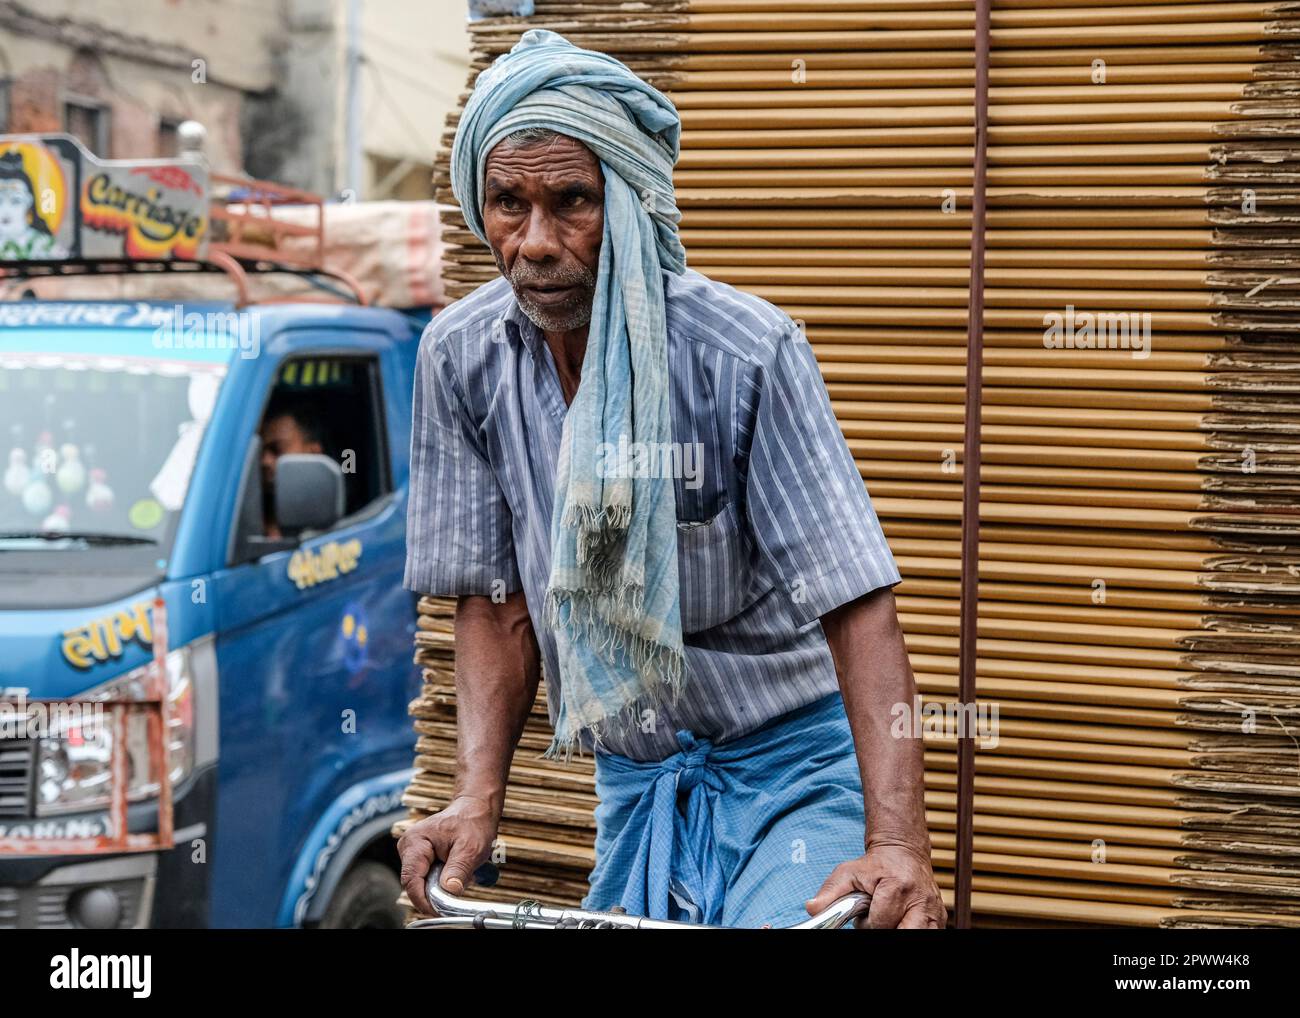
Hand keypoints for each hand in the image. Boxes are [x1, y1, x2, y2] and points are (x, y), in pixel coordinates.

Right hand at [397, 794, 499, 914]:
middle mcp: (409, 847)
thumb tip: (449, 891)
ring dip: (441, 886)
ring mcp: (413, 853)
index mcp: (415, 842)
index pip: (411, 880)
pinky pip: (428, 878)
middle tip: (459, 887)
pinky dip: (443, 880)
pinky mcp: (421, 858)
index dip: (424, 900)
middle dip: (436, 892)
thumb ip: (458, 870)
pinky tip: (456, 870)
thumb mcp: (470, 848)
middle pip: (416, 884)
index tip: (440, 910)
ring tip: (461, 872)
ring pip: (423, 883)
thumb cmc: (472, 822)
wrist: (475, 809)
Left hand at [806, 843, 946, 928]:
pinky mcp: (941, 916)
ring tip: (890, 919)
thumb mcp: (848, 873)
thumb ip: (830, 893)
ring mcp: (934, 909)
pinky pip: (928, 933)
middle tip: (879, 919)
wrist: (903, 852)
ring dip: (901, 931)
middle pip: (904, 932)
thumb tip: (812, 908)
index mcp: (896, 886)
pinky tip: (902, 921)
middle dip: (887, 929)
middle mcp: (920, 899)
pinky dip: (912, 931)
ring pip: (918, 935)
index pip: (881, 923)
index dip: (869, 923)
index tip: (866, 913)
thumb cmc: (874, 865)